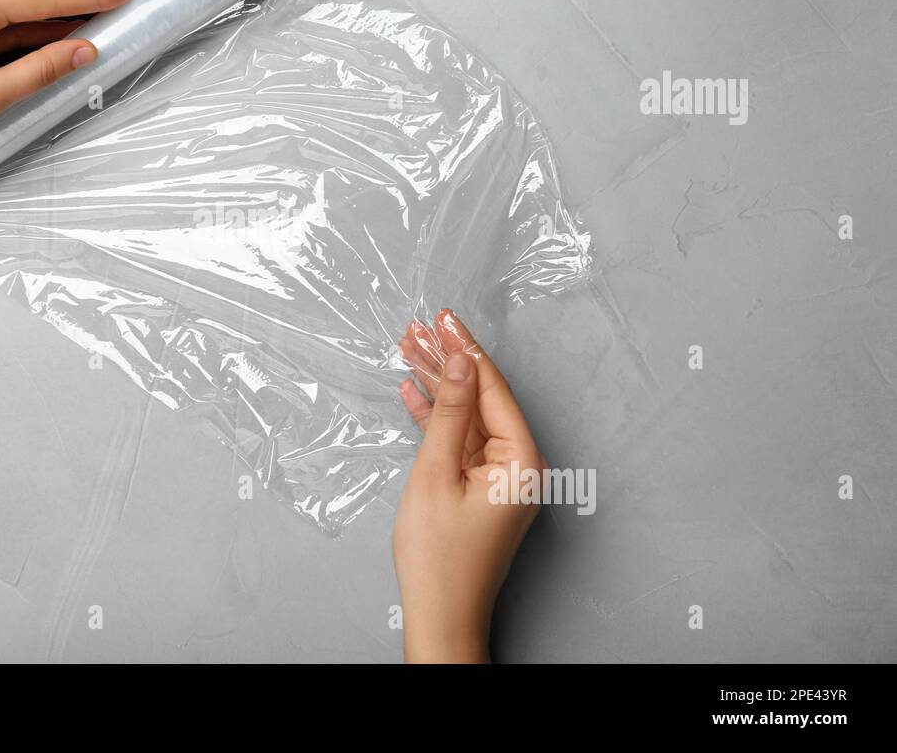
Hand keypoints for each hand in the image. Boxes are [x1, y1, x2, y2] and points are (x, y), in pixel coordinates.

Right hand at [392, 309, 546, 662]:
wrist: (439, 615)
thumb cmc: (439, 559)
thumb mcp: (436, 473)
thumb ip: (450, 413)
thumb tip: (460, 362)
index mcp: (523, 462)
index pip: (491, 389)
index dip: (464, 350)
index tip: (443, 318)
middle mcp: (521, 467)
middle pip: (481, 397)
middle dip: (448, 361)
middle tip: (420, 326)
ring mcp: (501, 479)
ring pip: (467, 416)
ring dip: (437, 384)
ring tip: (409, 347)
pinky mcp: (482, 489)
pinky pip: (460, 442)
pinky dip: (437, 418)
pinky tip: (415, 391)